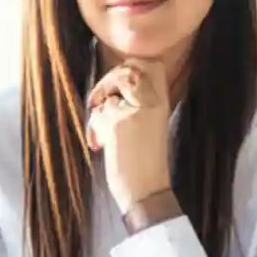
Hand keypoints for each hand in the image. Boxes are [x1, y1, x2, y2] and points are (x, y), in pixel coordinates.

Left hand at [85, 59, 172, 213]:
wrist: (148, 191)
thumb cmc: (146, 163)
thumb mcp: (150, 124)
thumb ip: (137, 104)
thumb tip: (112, 89)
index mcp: (162, 102)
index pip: (150, 64)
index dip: (129, 68)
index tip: (117, 88)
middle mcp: (152, 102)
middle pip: (128, 70)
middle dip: (109, 81)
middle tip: (101, 102)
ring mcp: (135, 112)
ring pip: (107, 97)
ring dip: (99, 114)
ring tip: (103, 134)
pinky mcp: (118, 126)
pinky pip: (97, 117)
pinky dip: (94, 131)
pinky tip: (100, 146)